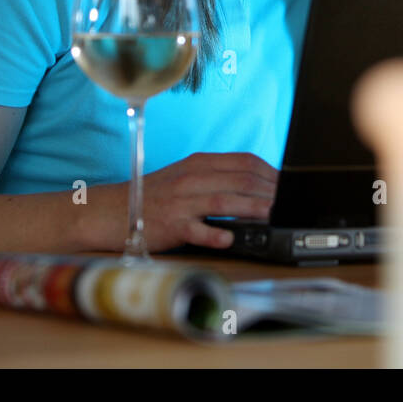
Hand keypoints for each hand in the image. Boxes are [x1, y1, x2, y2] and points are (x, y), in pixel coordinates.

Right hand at [127, 152, 278, 250]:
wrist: (113, 210)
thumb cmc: (156, 195)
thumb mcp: (188, 176)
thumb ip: (219, 177)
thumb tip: (257, 184)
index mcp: (200, 163)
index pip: (244, 162)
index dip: (270, 173)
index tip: (288, 184)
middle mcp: (193, 178)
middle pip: (240, 180)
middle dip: (270, 191)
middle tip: (289, 202)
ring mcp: (182, 201)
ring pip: (225, 201)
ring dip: (252, 208)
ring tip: (272, 215)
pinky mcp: (172, 225)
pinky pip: (197, 230)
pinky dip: (215, 235)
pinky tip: (229, 239)